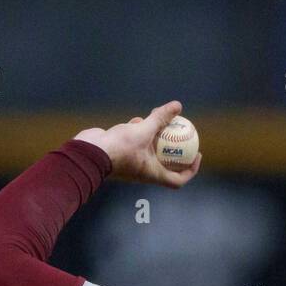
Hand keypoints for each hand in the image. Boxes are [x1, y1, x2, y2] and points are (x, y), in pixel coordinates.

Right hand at [73, 100, 201, 187]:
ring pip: (149, 149)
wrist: (88, 152)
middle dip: (174, 148)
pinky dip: (138, 132)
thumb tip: (178, 106)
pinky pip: (134, 143)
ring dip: (155, 135)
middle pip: (166, 163)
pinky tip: (138, 119)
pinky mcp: (121, 152)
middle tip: (182, 133)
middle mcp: (144, 170)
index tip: (197, 154)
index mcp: (153, 174)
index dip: (191, 170)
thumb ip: (160, 119)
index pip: (178, 180)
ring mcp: (132, 162)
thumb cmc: (118, 147)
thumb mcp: (143, 130)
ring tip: (159, 119)